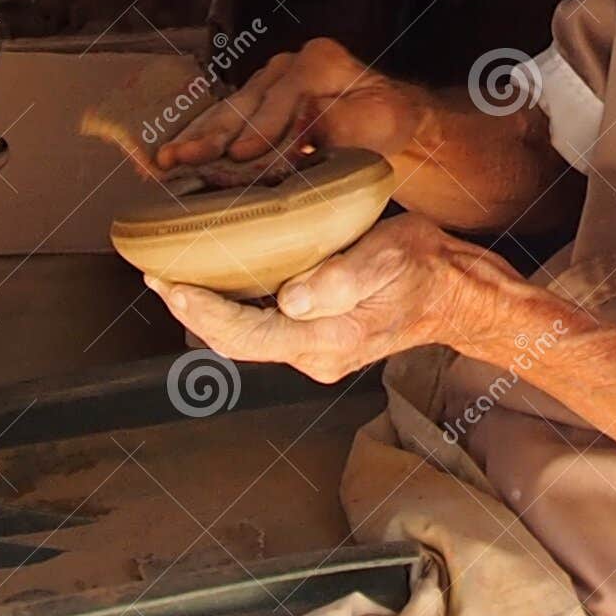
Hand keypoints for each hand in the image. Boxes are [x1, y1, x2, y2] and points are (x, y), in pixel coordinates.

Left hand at [145, 213, 503, 383]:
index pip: (242, 334)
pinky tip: (222, 277)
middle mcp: (313, 355)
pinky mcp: (320, 336)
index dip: (197, 309)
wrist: (460, 294)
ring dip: (210, 306)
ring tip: (176, 270)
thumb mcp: (387, 261)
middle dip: (191, 308)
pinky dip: (236, 303)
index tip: (165, 280)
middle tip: (154, 269)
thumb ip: (338, 281)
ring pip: (246, 335)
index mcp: (324, 341)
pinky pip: (264, 326)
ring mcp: (316, 350)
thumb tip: (289, 298)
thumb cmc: (427, 269)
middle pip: (233, 340)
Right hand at [156, 37, 416, 173]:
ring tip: (167, 160)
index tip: (244, 154)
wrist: (386, 122)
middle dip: (216, 134)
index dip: (263, 127)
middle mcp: (285, 65)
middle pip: (247, 103)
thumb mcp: (379, 121)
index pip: (284, 97)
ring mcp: (265, 82)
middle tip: (188, 159)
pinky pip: (222, 121)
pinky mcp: (253, 102)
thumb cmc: (385, 123)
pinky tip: (172, 157)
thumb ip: (343, 121)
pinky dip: (199, 140)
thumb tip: (308, 123)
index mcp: (318, 61)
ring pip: (227, 112)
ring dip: (196, 138)